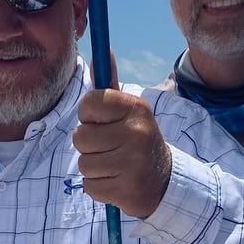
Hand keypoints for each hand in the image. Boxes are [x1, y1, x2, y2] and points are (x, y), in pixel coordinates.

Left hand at [73, 88, 171, 218]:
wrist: (164, 182)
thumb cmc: (137, 142)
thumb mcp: (129, 113)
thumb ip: (110, 87)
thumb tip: (102, 54)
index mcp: (136, 109)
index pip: (89, 103)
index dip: (89, 116)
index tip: (102, 124)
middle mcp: (136, 133)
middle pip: (80, 136)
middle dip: (89, 146)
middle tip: (110, 149)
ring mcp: (132, 163)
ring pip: (84, 163)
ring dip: (94, 168)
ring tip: (114, 167)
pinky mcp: (126, 190)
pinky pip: (89, 186)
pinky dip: (98, 187)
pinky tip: (116, 182)